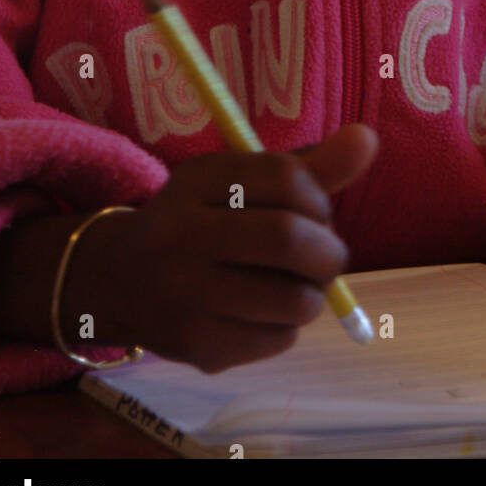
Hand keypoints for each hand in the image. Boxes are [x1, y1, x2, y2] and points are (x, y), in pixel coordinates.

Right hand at [84, 124, 378, 372]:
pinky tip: (261, 310)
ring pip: (294, 300)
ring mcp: (186, 297)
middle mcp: (183, 235)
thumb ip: (306, 166)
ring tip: (295, 284)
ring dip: (313, 293)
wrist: (118, 281)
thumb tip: (368, 138)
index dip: (318, 196)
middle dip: (328, 251)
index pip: (284, 177)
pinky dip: (287, 325)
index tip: (316, 208)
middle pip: (288, 239)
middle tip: (327, 256)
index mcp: (196, 181)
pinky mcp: (197, 347)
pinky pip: (278, 339)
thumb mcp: (238, 182)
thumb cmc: (200, 221)